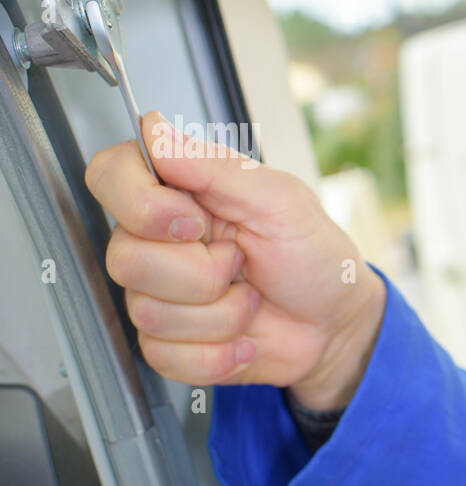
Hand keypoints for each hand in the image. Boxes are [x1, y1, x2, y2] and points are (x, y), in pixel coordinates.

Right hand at [84, 110, 385, 409]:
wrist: (336, 326)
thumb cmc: (316, 258)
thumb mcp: (282, 201)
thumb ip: (216, 166)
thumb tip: (154, 130)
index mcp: (182, 194)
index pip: (109, 177)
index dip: (140, 205)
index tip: (193, 221)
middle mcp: (160, 241)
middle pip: (125, 258)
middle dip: (201, 272)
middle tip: (243, 262)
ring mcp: (161, 294)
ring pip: (147, 312)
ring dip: (220, 315)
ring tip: (251, 299)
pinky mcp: (170, 342)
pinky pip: (163, 355)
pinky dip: (217, 354)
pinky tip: (244, 339)